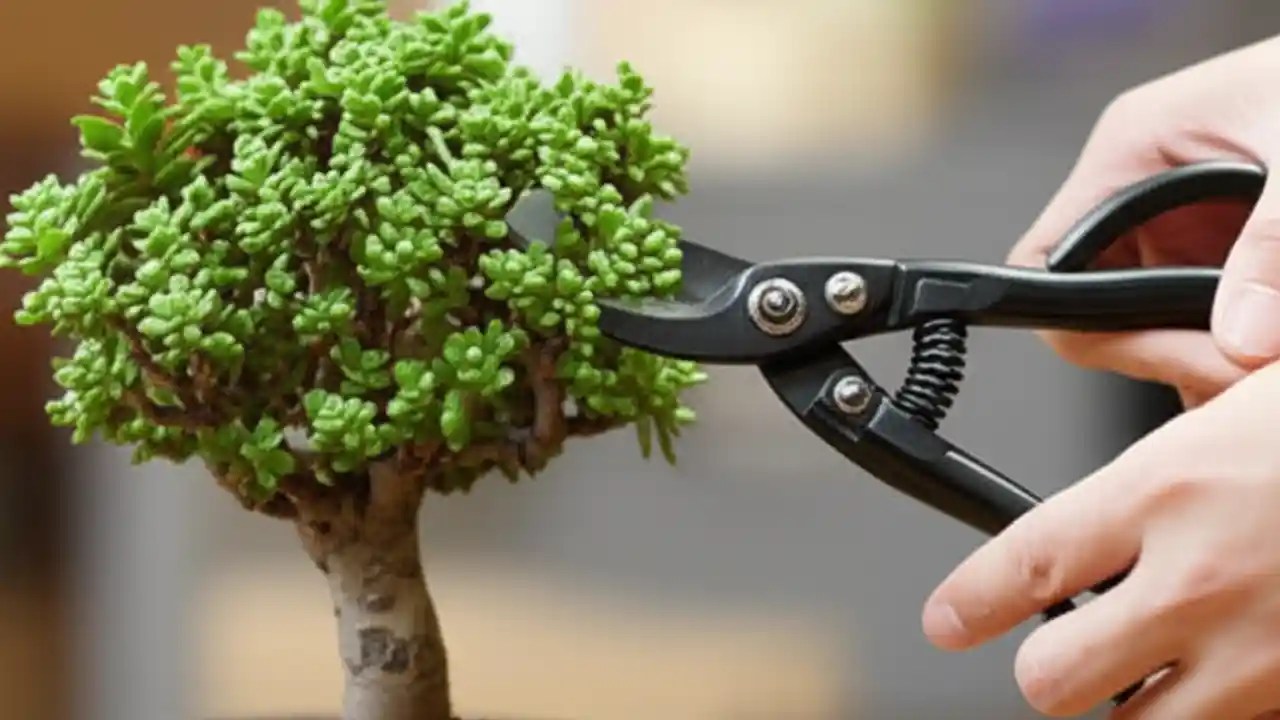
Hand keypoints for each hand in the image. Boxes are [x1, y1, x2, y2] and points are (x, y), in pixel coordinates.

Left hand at [921, 361, 1279, 718]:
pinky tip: (1232, 668)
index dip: (970, 601)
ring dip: (1131, 698)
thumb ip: (1143, 351)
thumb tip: (1062, 332)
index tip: (947, 620)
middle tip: (1067, 640)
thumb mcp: (1245, 367)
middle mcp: (1204, 580)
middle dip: (1048, 664)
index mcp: (1170, 489)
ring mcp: (1263, 655)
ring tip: (1153, 659)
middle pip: (1055, 676)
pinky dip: (1215, 708)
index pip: (1028, 561)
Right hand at [1008, 36, 1279, 405]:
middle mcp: (1147, 191)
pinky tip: (1271, 364)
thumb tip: (1241, 339)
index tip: (1168, 354)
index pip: (1051, 261)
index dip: (1089, 321)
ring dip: (1210, 355)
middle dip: (1169, 350)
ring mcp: (1186, 222)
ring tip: (1265, 376)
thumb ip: (1272, 247)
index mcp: (1132, 148)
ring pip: (1162, 320)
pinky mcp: (1233, 248)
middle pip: (1105, 304)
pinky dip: (1241, 347)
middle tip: (1241, 377)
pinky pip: (1215, 316)